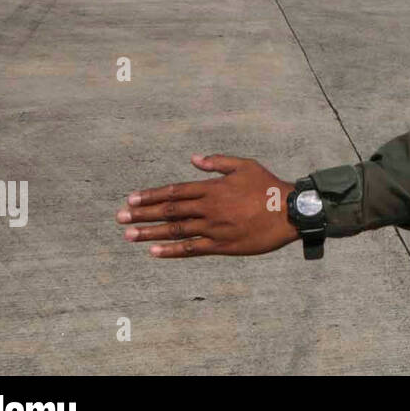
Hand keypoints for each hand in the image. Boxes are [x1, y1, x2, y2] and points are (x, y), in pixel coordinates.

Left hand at [117, 154, 299, 257]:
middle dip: (142, 214)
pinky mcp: (222, 246)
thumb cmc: (269, 187)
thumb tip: (194, 158)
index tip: (131, 198)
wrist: (290, 212)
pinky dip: (171, 250)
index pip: (174, 191)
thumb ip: (218, 162)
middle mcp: (209, 208)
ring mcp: (214, 228)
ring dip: (149, 232)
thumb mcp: (245, 165)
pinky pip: (191, 249)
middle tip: (119, 217)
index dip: (151, 195)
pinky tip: (154, 252)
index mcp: (213, 188)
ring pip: (175, 230)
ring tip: (128, 235)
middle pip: (169, 211)